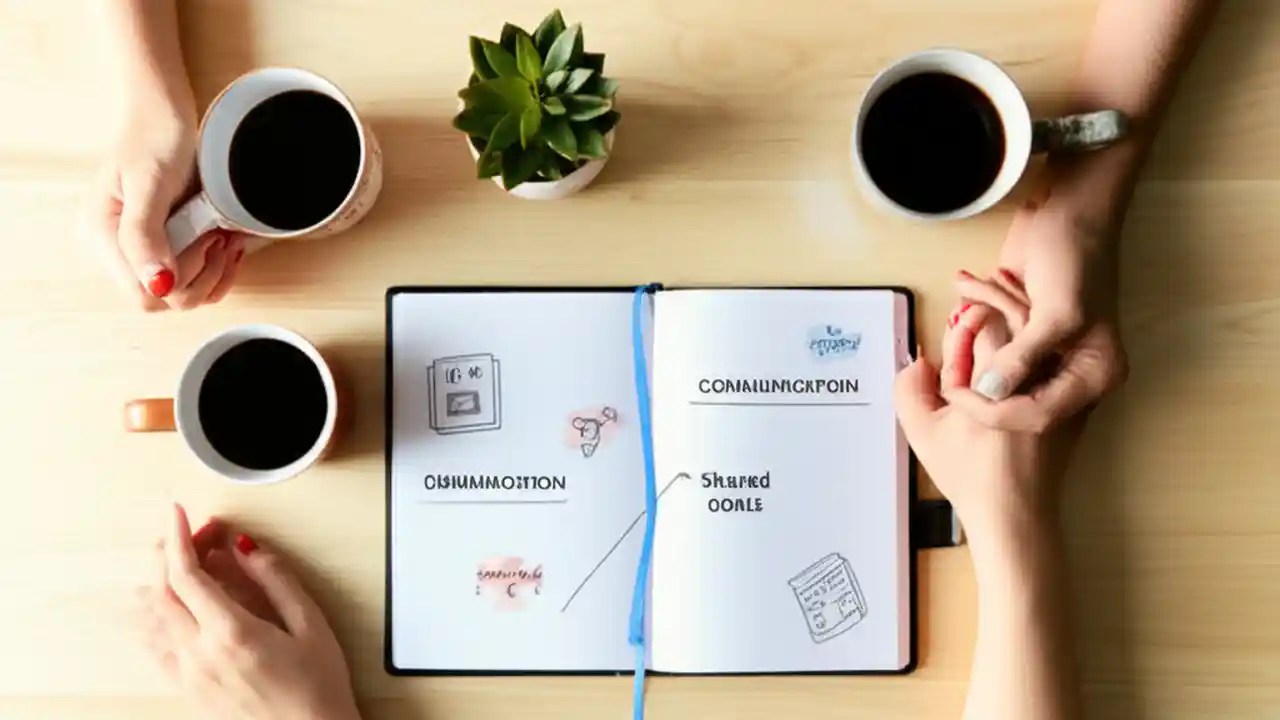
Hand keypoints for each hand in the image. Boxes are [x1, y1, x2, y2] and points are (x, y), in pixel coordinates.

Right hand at [83, 105, 246, 311]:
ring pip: (181, 295)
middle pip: (164, 299)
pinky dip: (214, 269)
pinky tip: (225, 245)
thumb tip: (157, 287)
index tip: (207, 241)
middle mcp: (116, 249)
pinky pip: (189, 280)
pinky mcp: (160, 247)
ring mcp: (138, 250)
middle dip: (201, 276)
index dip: (183, 280)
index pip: (144, 295)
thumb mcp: (150, 182)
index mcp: (102, 235)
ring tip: (225, 238)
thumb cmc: (156, 137)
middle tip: (220, 237)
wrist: (165, 113)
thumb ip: (146, 235)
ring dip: (212, 274)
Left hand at [134, 505, 360, 719]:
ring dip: (160, 582)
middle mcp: (200, 654)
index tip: (180, 512)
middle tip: (195, 533)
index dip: (178, 537)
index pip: (185, 574)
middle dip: (172, 552)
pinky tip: (161, 605)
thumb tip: (244, 548)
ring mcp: (189, 675)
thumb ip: (275, 580)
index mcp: (231, 632)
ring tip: (182, 562)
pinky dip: (153, 617)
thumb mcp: (310, 624)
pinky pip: (155, 647)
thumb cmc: (318, 685)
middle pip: (162, 590)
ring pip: (152, 618)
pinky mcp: (188, 690)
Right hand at [896, 285, 1082, 536]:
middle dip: (995, 296)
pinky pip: (1053, 358)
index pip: (989, 324)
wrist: (1016, 515)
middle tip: (971, 284)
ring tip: (994, 291)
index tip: (959, 310)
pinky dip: (1034, 340)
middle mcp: (1039, 379)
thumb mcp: (922, 431)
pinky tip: (1016, 335)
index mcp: (1001, 381)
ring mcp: (1062, 390)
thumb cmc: (968, 476)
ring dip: (1017, 311)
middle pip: (1021, 320)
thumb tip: (919, 358)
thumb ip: (910, 388)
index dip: (972, 311)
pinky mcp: (1074, 404)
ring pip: (1040, 336)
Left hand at [959, 198, 1128, 430]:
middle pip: (1015, 403)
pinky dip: (973, 327)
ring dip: (972, 347)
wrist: (1066, 209)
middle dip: (979, 382)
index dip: (995, 411)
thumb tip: (989, 393)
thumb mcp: (1055, 312)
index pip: (1039, 415)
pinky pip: (991, 350)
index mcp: (1094, 374)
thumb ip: (1024, 356)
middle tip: (947, 367)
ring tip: (963, 312)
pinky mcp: (1025, 334)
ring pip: (997, 376)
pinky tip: (965, 294)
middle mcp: (1073, 372)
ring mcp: (1047, 354)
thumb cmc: (1073, 258)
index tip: (957, 395)